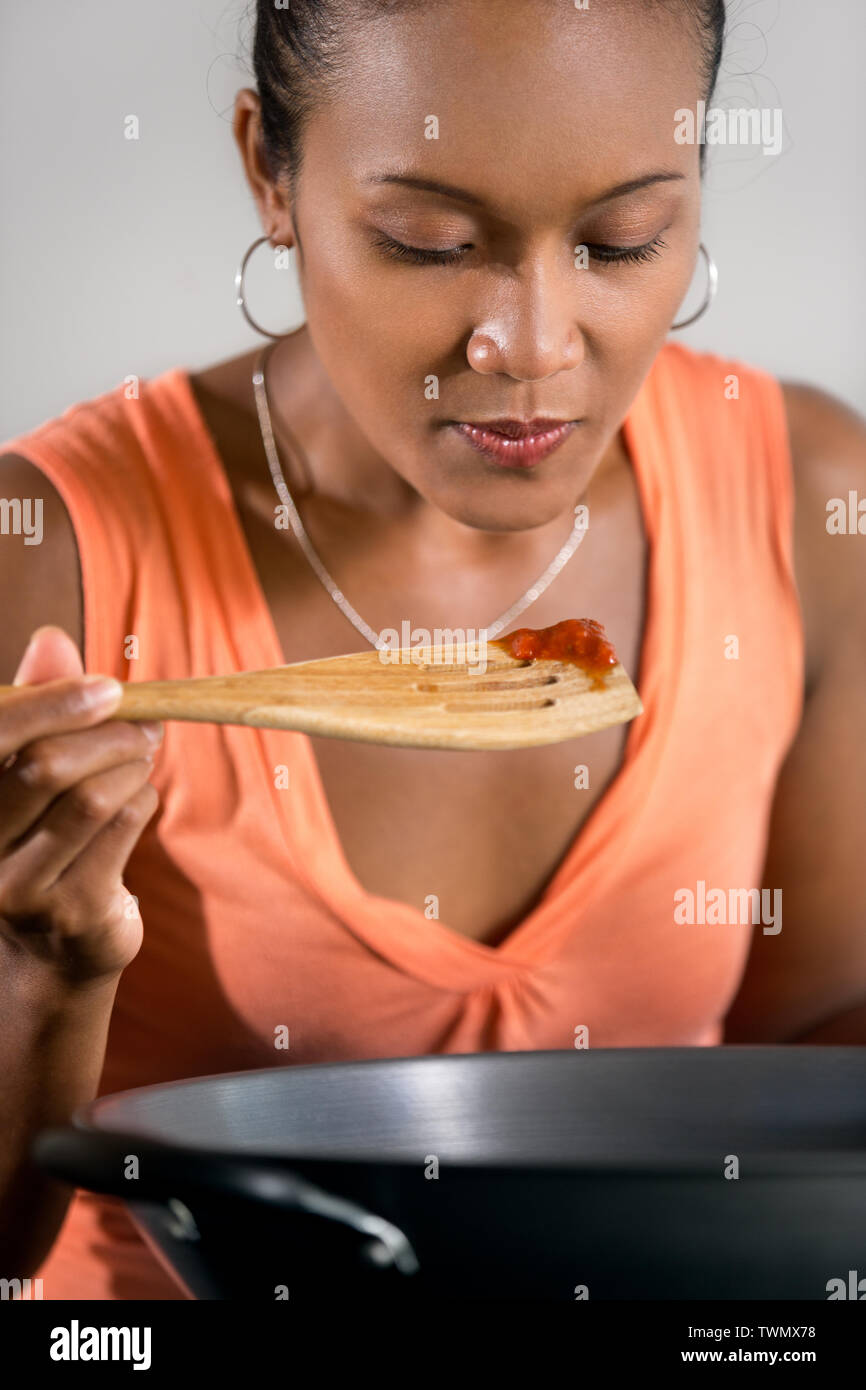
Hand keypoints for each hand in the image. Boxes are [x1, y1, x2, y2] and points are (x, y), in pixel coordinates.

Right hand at [0, 627, 161, 988]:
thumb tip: (52, 638)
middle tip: (142, 725)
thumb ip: (38, 702)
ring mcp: (17, 885)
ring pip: (91, 799)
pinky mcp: (69, 910)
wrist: (57, 942)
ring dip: (132, 767)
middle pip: (44, 766)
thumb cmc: (44, 831)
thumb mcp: (33, 766)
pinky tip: (138, 800)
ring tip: (142, 759)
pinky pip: (122, 830)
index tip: (107, 687)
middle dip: (107, 735)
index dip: (51, 702)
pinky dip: (142, 801)